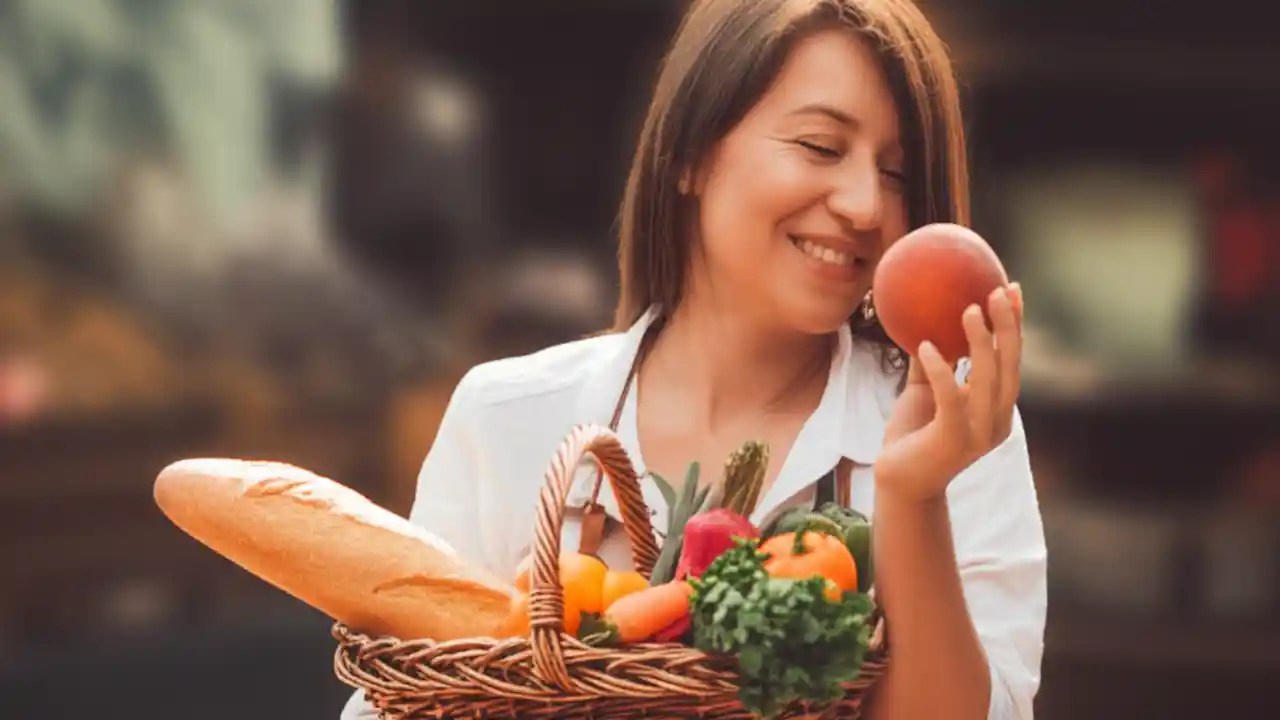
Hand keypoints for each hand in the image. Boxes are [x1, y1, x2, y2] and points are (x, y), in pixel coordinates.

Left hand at [874, 283, 1023, 501]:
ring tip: (967, 309)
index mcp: (996, 408)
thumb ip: (929, 363)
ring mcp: (979, 434)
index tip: (1010, 288)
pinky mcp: (954, 441)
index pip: (1011, 360)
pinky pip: (950, 399)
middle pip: (1010, 367)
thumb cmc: (912, 436)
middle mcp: (996, 420)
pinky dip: (941, 372)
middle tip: (998, 290)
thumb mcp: (923, 392)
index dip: (1014, 325)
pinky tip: (925, 346)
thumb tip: (920, 319)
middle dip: (1008, 327)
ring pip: (988, 381)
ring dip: (980, 343)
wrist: (898, 482)